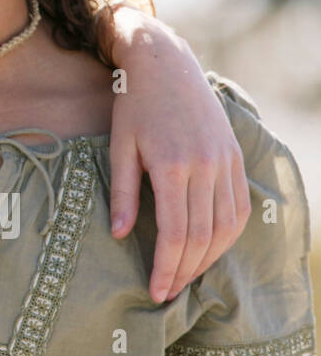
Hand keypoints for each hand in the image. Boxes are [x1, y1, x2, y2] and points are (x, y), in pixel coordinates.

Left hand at [104, 8, 250, 303]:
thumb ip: (121, 192)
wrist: (166, 64)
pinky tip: (208, 248)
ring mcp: (225, 162)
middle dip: (185, 270)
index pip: (174, 233)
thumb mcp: (119, 146)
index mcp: (173, 166)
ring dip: (207, 258)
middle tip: (167, 291)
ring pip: (225, 227)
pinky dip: (226, 234)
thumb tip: (119, 234)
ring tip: (184, 275)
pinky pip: (238, 207)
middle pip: (202, 237)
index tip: (155, 291)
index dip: (166, 267)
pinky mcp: (235, 157)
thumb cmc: (133, 105)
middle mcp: (206, 167)